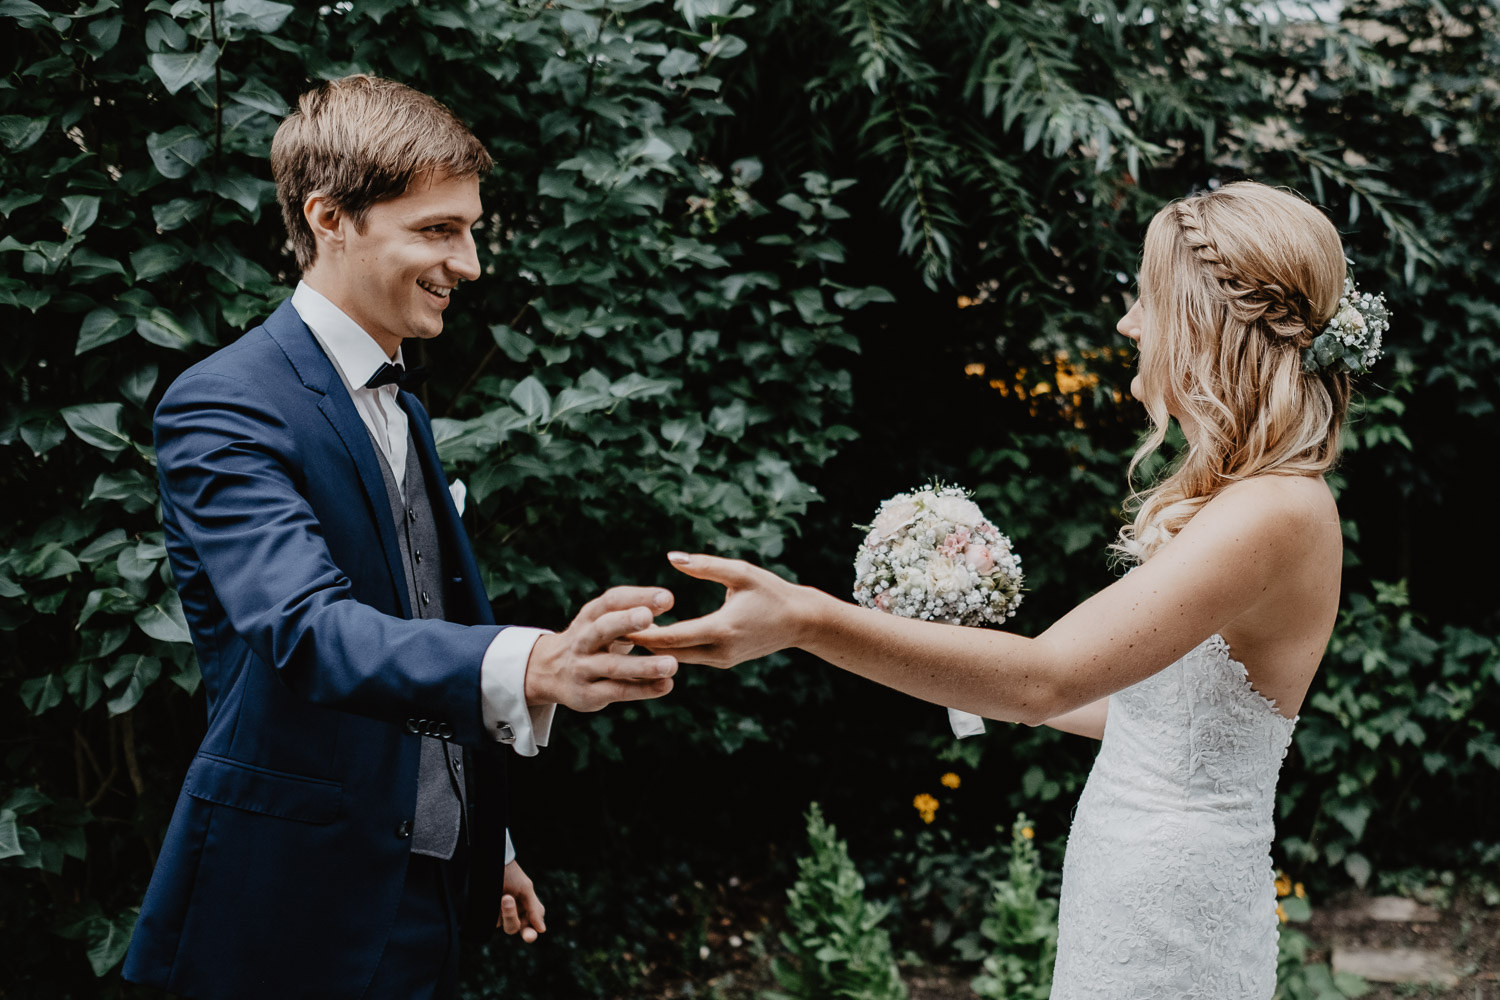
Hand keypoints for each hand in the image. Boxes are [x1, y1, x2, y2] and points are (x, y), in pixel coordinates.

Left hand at [498, 860, 545, 942]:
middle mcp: (514, 915)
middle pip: (514, 927)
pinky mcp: (487, 914)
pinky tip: (494, 900)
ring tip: (504, 896)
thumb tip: (542, 930)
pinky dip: (493, 911)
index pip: (531, 928)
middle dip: (511, 916)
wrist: (492, 863)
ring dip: (505, 911)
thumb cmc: (512, 874)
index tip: (528, 936)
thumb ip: (534, 909)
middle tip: (507, 901)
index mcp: (527, 911)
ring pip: (501, 924)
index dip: (530, 934)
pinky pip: (490, 920)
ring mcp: (499, 915)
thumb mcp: (526, 888)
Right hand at [524, 586, 678, 711]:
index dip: (638, 598)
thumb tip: (665, 619)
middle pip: (603, 628)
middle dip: (626, 621)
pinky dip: (643, 689)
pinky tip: (666, 685)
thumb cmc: (594, 641)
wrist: (550, 672)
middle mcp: (583, 639)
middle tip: (649, 618)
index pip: (612, 601)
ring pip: (612, 666)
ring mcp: (582, 668)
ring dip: (643, 665)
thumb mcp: (605, 623)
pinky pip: (617, 691)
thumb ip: (633, 618)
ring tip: (671, 664)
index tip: (667, 598)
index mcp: (590, 616)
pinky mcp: (587, 694)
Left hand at [627, 552, 808, 667]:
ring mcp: (721, 661)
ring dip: (653, 647)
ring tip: (623, 634)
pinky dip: (669, 649)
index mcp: (721, 629)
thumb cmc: (772, 592)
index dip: (642, 632)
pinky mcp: (723, 662)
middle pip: (668, 653)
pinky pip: (689, 657)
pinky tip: (650, 637)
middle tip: (609, 631)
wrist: (801, 622)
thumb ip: (705, 566)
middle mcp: (718, 652)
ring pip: (677, 657)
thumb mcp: (740, 572)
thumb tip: (672, 557)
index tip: (616, 624)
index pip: (671, 636)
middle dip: (640, 643)